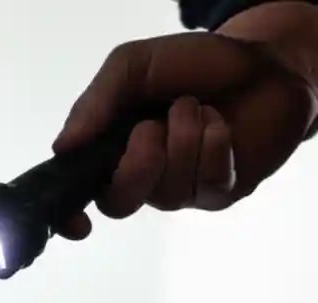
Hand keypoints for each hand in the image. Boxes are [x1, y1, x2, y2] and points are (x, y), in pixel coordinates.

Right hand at [53, 7, 317, 239]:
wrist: (260, 60)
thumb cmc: (190, 65)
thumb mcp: (132, 66)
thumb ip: (94, 103)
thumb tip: (63, 147)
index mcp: (105, 151)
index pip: (75, 197)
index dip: (69, 218)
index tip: (78, 222)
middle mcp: (138, 178)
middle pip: (118, 204)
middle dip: (135, 164)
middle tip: (150, 125)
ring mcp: (179, 190)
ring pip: (166, 191)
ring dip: (183, 138)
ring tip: (195, 106)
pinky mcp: (218, 193)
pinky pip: (206, 184)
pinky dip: (213, 144)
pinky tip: (218, 123)